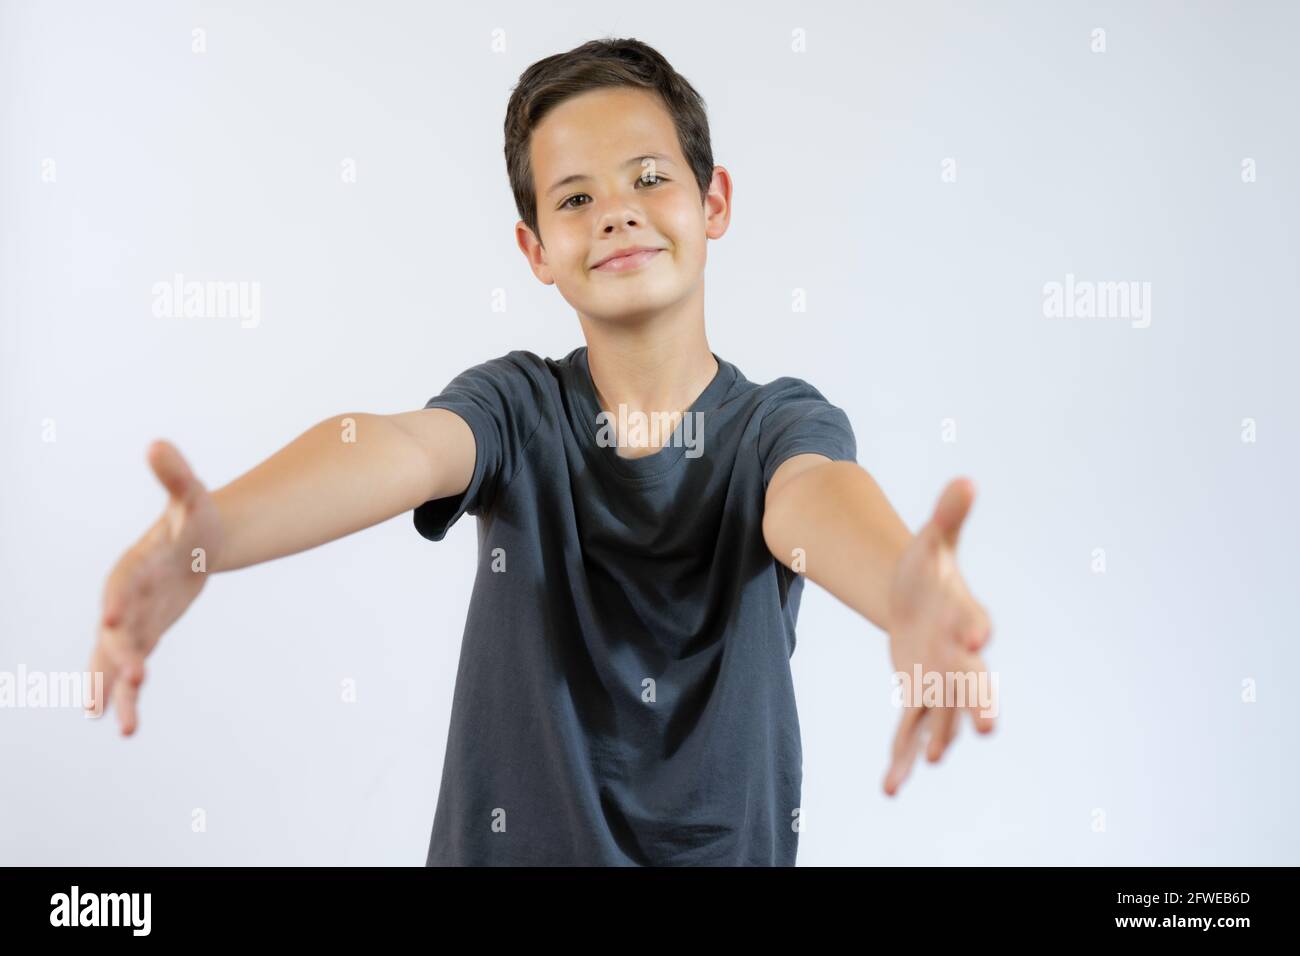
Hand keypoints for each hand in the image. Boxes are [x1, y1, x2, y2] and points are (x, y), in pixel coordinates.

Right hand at [87, 440, 224, 734]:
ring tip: (122, 725)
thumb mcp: (191, 496)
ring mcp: (132, 621)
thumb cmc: (193, 516)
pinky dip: (126, 694)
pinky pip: (130, 670)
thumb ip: (175, 474)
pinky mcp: (143, 636)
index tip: (110, 620)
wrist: (196, 540)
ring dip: (119, 689)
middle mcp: (126, 597)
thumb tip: (157, 443)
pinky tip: (123, 725)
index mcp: (136, 565)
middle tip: (137, 679)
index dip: (117, 600)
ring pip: (118, 660)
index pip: (122, 583)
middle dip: (122, 656)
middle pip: (118, 631)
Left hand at [882, 477, 994, 795]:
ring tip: (933, 761)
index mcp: (963, 616)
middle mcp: (958, 656)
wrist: (919, 598)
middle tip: (987, 726)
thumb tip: (965, 478)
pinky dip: (900, 757)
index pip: (974, 623)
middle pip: (972, 682)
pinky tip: (890, 787)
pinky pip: (909, 730)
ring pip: (943, 716)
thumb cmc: (930, 569)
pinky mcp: (917, 695)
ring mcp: (939, 681)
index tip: (977, 639)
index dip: (975, 630)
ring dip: (939, 739)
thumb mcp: (933, 541)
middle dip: (978, 703)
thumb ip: (949, 516)